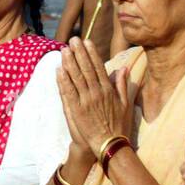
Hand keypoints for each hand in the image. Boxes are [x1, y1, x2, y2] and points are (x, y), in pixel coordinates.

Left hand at [57, 38, 132, 155]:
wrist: (109, 145)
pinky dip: (63, 80)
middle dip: (79, 53)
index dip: (92, 53)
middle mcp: (96, 93)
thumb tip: (123, 68)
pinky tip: (58, 69)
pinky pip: (67, 92)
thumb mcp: (125, 104)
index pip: (98, 67)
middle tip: (73, 39)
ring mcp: (85, 101)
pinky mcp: (75, 110)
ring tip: (64, 49)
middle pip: (85, 69)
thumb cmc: (119, 125)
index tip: (87, 42)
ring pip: (76, 78)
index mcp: (108, 90)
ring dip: (69, 62)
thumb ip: (122, 85)